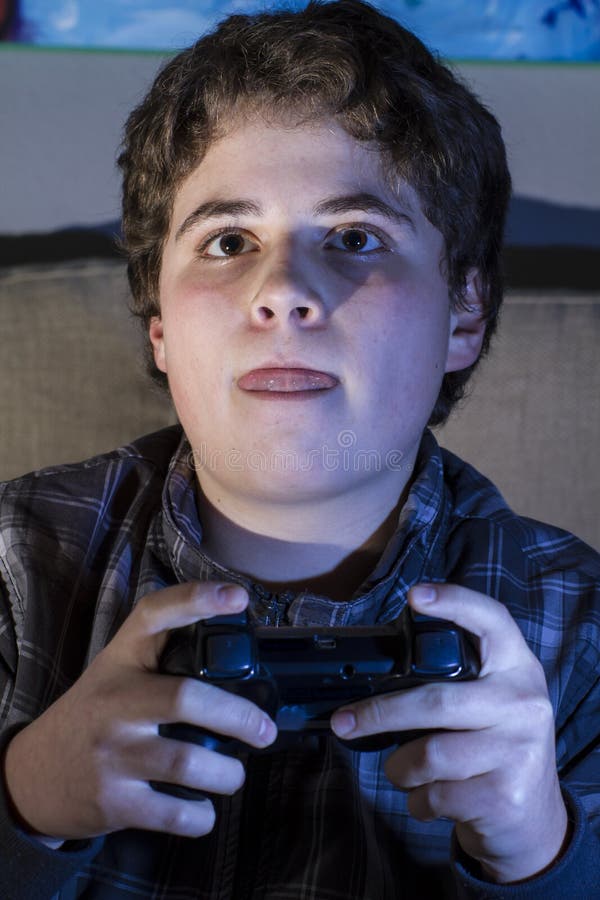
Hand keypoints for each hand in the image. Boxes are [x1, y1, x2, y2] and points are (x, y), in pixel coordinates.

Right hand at [2, 582, 276, 840]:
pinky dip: (200, 816)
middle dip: (240, 718)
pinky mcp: (113, 801)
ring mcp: (112, 752)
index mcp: (122, 658)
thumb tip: (241, 656)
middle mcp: (116, 700)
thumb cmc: (96, 714)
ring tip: (233, 775)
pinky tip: (202, 808)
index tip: (238, 597)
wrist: (34, 773)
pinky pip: (174, 813)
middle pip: (187, 698)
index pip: (156, 614)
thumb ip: (165, 657)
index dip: (197, 600)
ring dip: (227, 775)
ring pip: (189, 762)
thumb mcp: (118, 671)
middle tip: (264, 731)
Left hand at [331, 583, 567, 883]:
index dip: (454, 602)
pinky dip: (419, 800)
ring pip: (429, 755)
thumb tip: (371, 674)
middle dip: (379, 713)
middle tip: (343, 721)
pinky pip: (436, 795)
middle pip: (436, 700)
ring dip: (401, 768)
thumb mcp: (486, 702)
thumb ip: (449, 681)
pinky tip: (431, 798)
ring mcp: (518, 749)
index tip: (415, 595)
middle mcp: (523, 701)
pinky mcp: (505, 795)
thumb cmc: (491, 745)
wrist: (532, 819)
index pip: (491, 620)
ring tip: (405, 770)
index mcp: (516, 666)